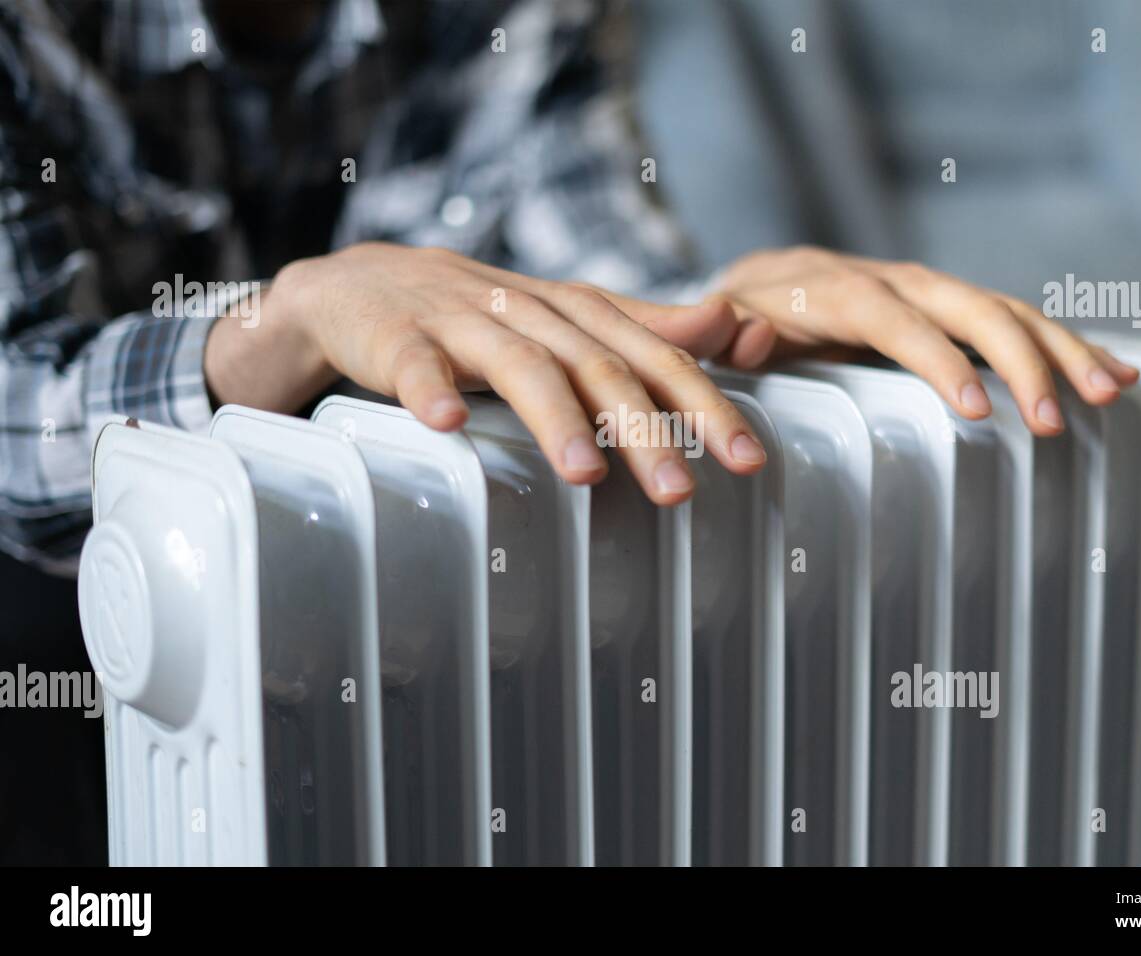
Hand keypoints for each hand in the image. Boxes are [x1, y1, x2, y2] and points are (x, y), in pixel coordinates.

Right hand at [203, 243, 765, 504]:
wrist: (364, 283)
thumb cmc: (483, 313)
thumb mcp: (570, 315)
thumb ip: (647, 326)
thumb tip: (728, 325)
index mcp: (580, 312)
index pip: (657, 359)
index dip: (706, 406)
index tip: (749, 460)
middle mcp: (533, 313)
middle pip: (599, 368)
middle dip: (645, 430)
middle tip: (680, 491)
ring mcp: (463, 322)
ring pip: (519, 366)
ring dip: (555, 418)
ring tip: (585, 474)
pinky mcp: (398, 338)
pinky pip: (414, 363)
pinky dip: (429, 388)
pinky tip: (445, 421)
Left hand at [713, 246, 1139, 435]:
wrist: (756, 283)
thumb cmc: (735, 318)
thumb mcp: (715, 328)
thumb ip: (720, 332)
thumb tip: (742, 333)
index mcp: (833, 289)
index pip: (891, 318)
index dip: (934, 359)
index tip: (972, 408)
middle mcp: (892, 281)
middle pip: (968, 308)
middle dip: (1019, 358)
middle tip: (1054, 415)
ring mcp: (927, 294)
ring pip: (1005, 311)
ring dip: (1060, 349)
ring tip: (1110, 391)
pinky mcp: (948, 312)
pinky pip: (1012, 323)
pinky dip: (1062, 346)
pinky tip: (1110, 372)